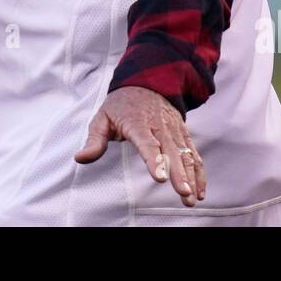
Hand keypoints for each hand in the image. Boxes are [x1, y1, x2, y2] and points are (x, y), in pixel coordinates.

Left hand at [74, 86, 205, 206]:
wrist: (147, 81)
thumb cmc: (121, 105)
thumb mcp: (102, 117)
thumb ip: (94, 140)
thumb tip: (80, 158)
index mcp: (137, 122)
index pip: (147, 142)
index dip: (154, 160)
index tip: (159, 178)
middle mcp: (159, 126)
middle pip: (171, 151)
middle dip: (179, 173)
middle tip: (184, 194)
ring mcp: (173, 129)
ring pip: (185, 154)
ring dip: (191, 176)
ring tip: (191, 198)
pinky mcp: (183, 133)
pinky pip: (193, 153)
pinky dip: (199, 172)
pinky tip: (200, 191)